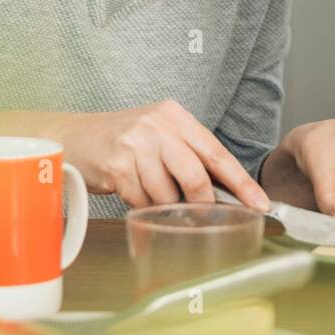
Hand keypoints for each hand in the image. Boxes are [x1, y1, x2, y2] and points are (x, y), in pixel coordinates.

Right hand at [51, 102, 270, 211]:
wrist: (74, 137)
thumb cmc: (124, 141)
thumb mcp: (159, 135)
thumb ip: (188, 155)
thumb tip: (225, 193)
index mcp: (176, 116)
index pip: (217, 153)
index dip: (242, 182)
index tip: (260, 204)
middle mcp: (157, 125)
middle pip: (195, 175)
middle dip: (203, 202)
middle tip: (203, 217)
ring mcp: (135, 144)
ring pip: (166, 194)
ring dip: (165, 206)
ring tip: (152, 197)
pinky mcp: (116, 165)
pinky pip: (142, 201)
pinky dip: (143, 207)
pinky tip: (133, 196)